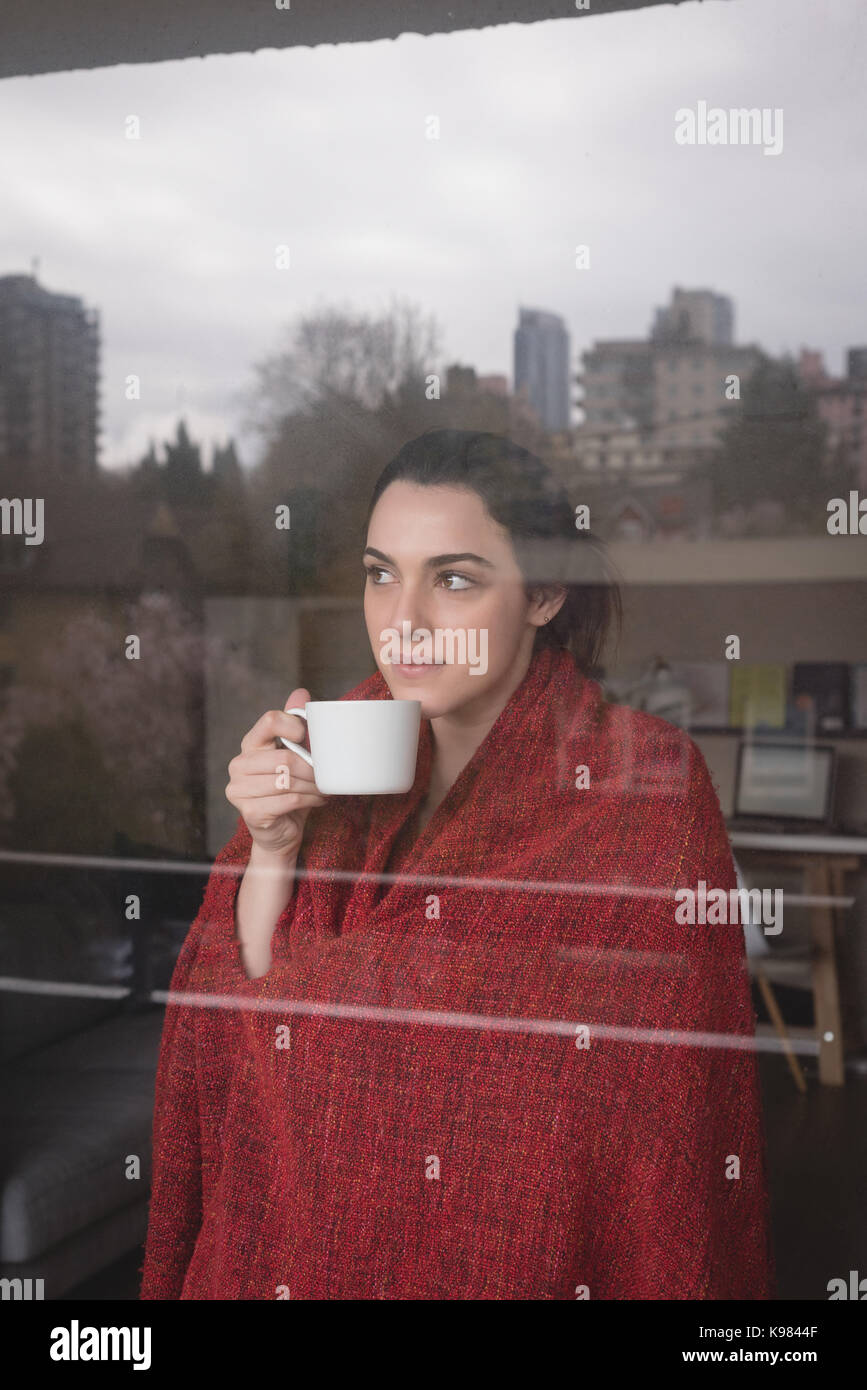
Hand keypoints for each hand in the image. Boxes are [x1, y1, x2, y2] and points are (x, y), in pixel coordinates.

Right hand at [226, 688, 327, 859]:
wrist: (281, 831)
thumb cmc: (289, 790)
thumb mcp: (295, 755)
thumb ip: (296, 726)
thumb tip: (301, 692)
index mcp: (250, 744)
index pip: (269, 721)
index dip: (293, 726)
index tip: (307, 737)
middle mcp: (239, 765)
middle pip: (284, 758)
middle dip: (312, 769)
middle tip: (326, 775)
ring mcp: (239, 790)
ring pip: (287, 781)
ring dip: (313, 786)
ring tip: (322, 788)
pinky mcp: (250, 812)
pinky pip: (288, 800)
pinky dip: (309, 800)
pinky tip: (317, 800)